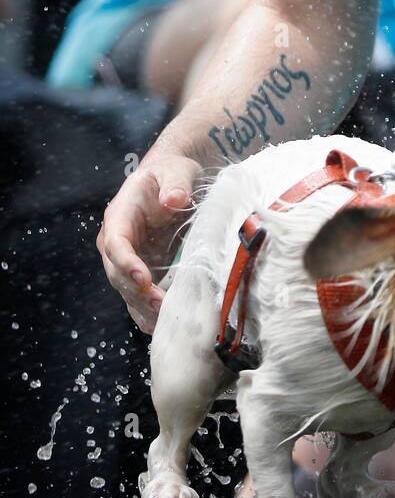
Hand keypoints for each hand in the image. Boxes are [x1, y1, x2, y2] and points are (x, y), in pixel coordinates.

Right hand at [96, 156, 200, 332]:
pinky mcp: (141, 273)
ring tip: (165, 321)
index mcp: (120, 215)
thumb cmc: (173, 174)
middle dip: (137, 292)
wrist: (176, 183)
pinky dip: (149, 314)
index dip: (126, 262)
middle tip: (161, 306)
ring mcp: (127, 260)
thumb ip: (176, 183)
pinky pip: (139, 299)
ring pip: (127, 291)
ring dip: (143, 308)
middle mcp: (117, 241)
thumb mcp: (177, 171)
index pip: (115, 243)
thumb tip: (173, 199)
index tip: (144, 278)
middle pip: (117, 273)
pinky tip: (165, 326)